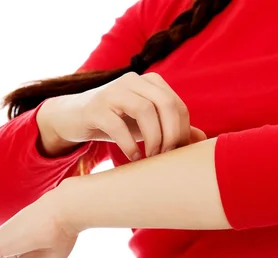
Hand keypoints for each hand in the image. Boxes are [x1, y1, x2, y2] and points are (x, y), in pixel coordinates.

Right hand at [37, 72, 206, 159]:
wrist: (75, 118)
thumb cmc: (118, 122)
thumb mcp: (147, 125)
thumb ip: (173, 129)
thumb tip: (202, 140)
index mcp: (151, 83)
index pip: (178, 106)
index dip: (182, 132)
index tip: (175, 153)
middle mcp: (133, 81)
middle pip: (166, 104)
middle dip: (171, 135)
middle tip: (165, 156)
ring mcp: (112, 91)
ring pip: (145, 110)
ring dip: (153, 139)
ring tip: (150, 157)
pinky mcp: (95, 107)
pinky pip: (118, 124)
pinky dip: (129, 144)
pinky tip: (132, 156)